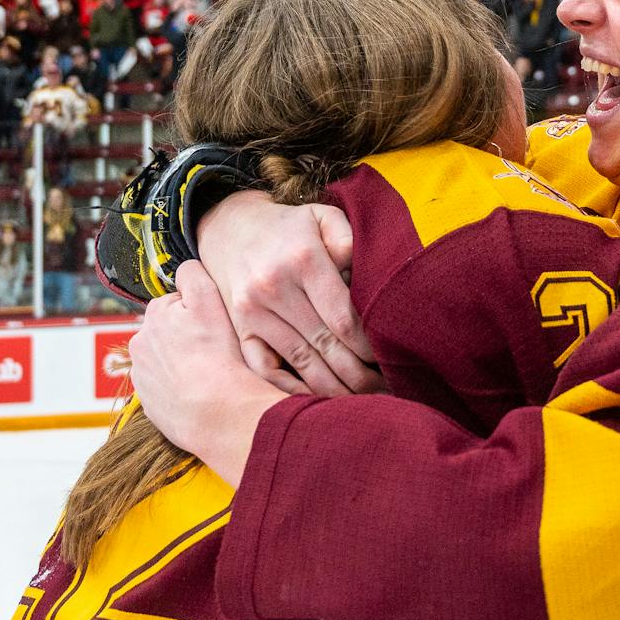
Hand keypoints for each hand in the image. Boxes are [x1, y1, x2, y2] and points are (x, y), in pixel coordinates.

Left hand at [127, 262, 288, 483]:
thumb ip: (192, 274)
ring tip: (209, 374)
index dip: (200, 312)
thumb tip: (184, 269)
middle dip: (187, 338)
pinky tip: (200, 392)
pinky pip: (166, 390)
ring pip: (166, 362)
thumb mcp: (210, 298)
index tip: (215, 326)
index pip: (176, 303)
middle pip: (169, 332)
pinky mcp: (150, 405)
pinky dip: (179, 389)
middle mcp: (140, 344)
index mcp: (153, 316)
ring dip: (182, 364)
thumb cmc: (218, 355)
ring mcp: (143, 377)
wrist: (217, 412)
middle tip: (216, 350)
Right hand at [196, 192, 377, 396]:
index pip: (343, 316)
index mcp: (302, 259)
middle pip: (325, 344)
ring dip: (333, 388)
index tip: (390, 361)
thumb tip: (368, 275)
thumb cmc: (289, 227)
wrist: (229, 228)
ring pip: (300, 362)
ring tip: (362, 403)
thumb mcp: (321, 216)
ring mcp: (252, 311)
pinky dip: (290, 390)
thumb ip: (349, 239)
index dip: (369, 345)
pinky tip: (316, 402)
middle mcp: (274, 287)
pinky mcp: (240, 329)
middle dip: (359, 374)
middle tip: (387, 392)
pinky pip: (264, 369)